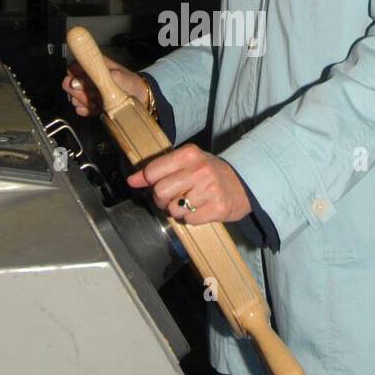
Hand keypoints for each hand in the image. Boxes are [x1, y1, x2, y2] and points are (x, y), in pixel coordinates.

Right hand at [61, 59, 147, 117]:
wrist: (142, 97)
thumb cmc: (131, 83)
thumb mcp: (116, 77)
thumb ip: (96, 78)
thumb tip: (74, 83)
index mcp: (94, 65)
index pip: (72, 69)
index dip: (74, 78)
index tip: (82, 86)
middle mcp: (89, 77)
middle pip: (69, 85)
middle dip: (79, 93)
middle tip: (94, 96)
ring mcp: (90, 90)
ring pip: (74, 97)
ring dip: (84, 102)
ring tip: (99, 102)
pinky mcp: (92, 102)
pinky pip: (80, 108)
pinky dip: (86, 110)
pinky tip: (96, 109)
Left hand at [127, 144, 251, 224]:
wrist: (243, 184)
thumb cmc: (209, 173)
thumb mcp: (185, 163)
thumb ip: (158, 170)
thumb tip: (131, 180)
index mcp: (189, 154)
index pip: (153, 171)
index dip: (148, 181)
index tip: (153, 184)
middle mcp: (199, 170)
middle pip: (160, 192)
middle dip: (161, 199)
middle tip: (172, 197)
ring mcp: (210, 189)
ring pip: (173, 209)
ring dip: (177, 210)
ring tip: (189, 202)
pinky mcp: (217, 208)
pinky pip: (188, 220)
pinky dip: (190, 218)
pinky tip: (200, 209)